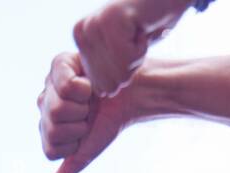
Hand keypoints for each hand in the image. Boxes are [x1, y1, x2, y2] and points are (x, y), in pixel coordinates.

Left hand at [38, 52, 134, 172]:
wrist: (132, 96)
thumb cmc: (108, 123)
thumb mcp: (84, 154)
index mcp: (45, 126)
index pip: (51, 147)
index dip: (74, 142)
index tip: (85, 129)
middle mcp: (42, 104)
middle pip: (53, 126)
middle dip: (79, 123)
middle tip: (90, 111)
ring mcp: (49, 84)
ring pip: (58, 109)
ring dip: (83, 105)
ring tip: (91, 96)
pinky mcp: (60, 64)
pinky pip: (66, 86)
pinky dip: (84, 87)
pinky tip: (90, 82)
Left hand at [72, 0, 188, 95]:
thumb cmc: (147, 25)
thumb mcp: (120, 52)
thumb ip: (106, 71)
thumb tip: (100, 94)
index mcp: (81, 39)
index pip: (100, 87)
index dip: (124, 72)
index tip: (128, 45)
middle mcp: (82, 31)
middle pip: (107, 83)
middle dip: (129, 66)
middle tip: (134, 38)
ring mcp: (94, 24)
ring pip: (118, 73)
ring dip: (136, 57)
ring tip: (137, 32)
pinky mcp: (111, 21)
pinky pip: (127, 58)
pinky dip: (142, 48)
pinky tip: (141, 28)